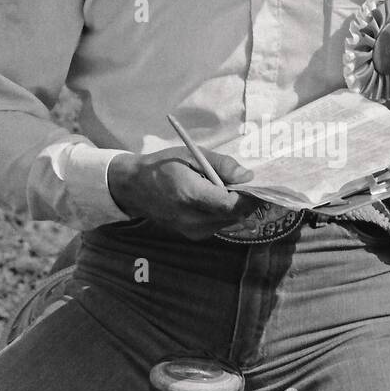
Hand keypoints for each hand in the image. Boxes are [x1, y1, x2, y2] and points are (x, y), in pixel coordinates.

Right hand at [107, 147, 254, 239]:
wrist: (134, 187)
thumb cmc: (162, 166)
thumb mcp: (192, 155)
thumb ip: (222, 165)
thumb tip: (247, 176)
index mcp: (190, 195)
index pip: (230, 205)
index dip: (249, 197)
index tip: (255, 185)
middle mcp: (191, 218)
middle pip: (233, 216)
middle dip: (245, 201)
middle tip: (246, 184)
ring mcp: (191, 230)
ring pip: (229, 222)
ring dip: (235, 207)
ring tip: (225, 189)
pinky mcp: (192, 235)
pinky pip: (218, 225)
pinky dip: (223, 213)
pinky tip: (214, 199)